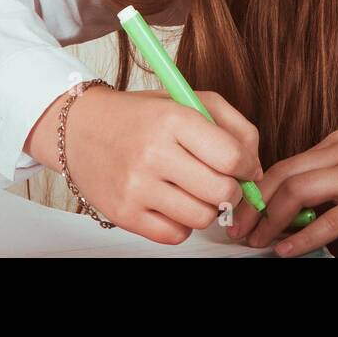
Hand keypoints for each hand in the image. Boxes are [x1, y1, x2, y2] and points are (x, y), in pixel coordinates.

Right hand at [58, 87, 262, 244]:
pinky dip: (182, 223)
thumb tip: (256, 171)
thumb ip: (234, 127)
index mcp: (173, 119)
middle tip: (222, 181)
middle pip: (221, 192)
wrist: (81, 129)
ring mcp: (136, 187)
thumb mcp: (190, 101)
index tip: (244, 167)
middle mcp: (153, 153)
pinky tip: (173, 203)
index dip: (247, 167)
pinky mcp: (123, 214)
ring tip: (195, 190)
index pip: (232, 157)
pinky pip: (175, 235)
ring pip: (202, 217)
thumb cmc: (142, 116)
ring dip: (207, 208)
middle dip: (231, 190)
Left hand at [226, 129, 337, 255]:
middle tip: (239, 231)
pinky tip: (288, 251)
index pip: (283, 164)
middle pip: (283, 175)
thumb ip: (323, 182)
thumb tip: (281, 210)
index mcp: (337, 143)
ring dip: (270, 220)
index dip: (256, 191)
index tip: (240, 214)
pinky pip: (328, 221)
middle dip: (254, 206)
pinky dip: (302, 238)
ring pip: (298, 192)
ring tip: (258, 241)